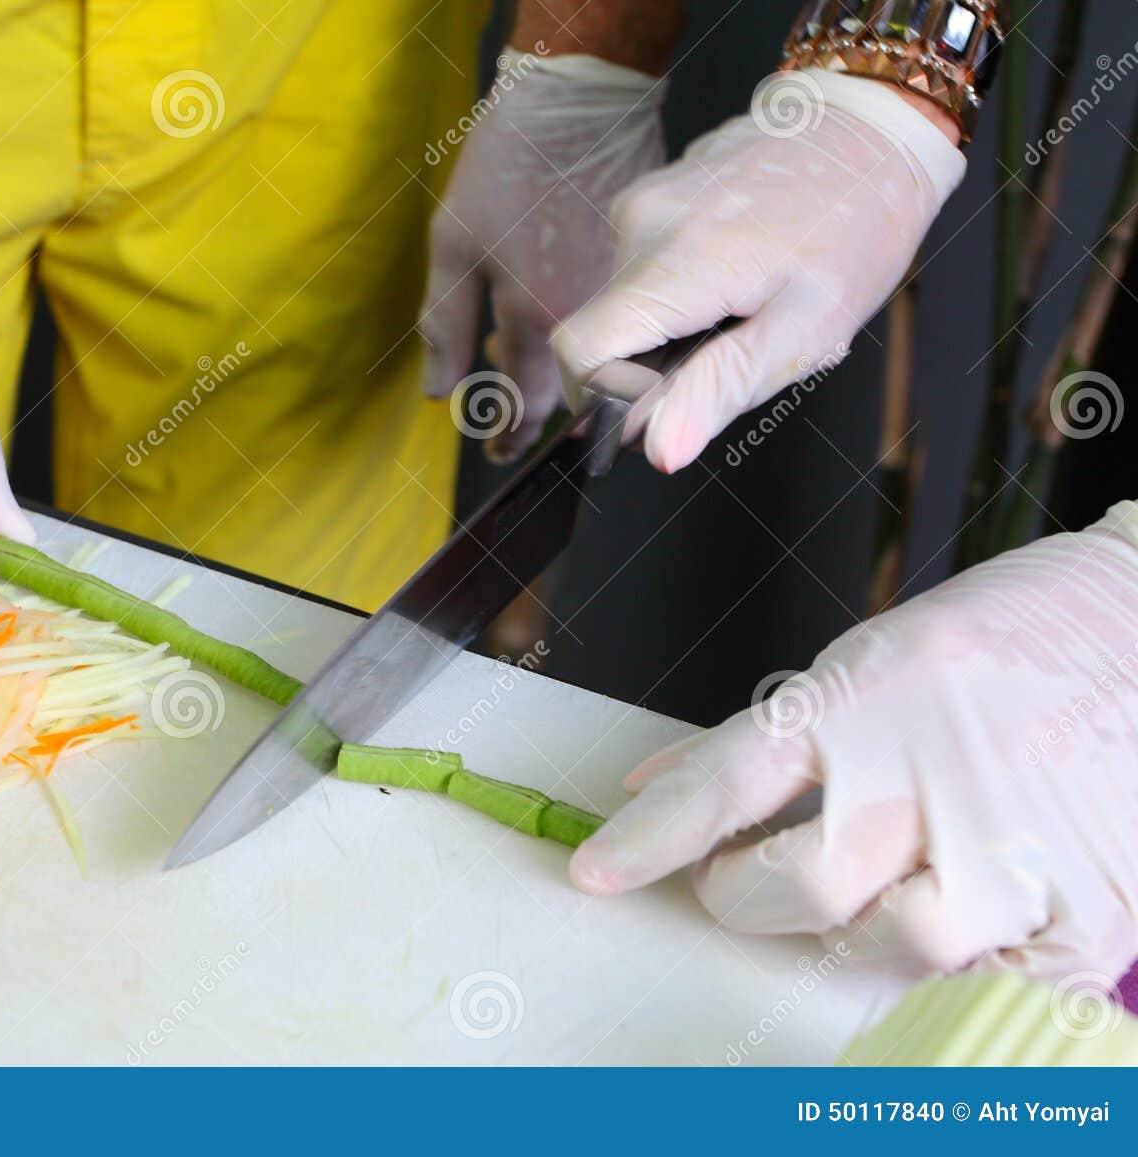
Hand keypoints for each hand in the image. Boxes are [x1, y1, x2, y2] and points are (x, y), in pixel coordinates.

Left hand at [420, 51, 664, 461]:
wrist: (580, 103)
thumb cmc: (508, 164)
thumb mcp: (453, 244)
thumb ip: (444, 327)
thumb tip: (441, 393)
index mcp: (535, 316)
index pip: (524, 408)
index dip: (507, 437)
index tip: (496, 451)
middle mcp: (590, 320)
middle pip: (566, 401)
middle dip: (531, 415)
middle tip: (504, 420)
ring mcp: (626, 300)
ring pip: (598, 371)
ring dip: (561, 383)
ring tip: (526, 368)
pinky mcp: (650, 274)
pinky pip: (627, 334)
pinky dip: (594, 345)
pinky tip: (566, 329)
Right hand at [551, 70, 965, 473]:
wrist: (872, 126)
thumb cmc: (855, 225)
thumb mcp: (809, 329)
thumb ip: (723, 388)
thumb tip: (659, 450)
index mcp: (677, 261)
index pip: (578, 353)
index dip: (611, 394)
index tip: (679, 394)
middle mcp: (641, 223)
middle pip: (601, 332)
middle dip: (651, 363)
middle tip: (733, 345)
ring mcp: (641, 199)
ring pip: (621, 302)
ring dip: (667, 325)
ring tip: (742, 302)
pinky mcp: (650, 191)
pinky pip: (639, 265)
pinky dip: (675, 288)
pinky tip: (735, 269)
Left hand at [572, 502, 1137, 984]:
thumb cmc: (1005, 635)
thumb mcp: (870, 654)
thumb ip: (762, 735)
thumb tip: (651, 786)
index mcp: (871, 693)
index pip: (727, 780)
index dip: (652, 838)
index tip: (596, 873)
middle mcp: (939, 769)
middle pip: (804, 883)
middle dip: (746, 894)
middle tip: (742, 880)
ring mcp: (1022, 840)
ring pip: (899, 938)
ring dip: (856, 928)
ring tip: (865, 888)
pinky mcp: (1094, 898)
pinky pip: (1000, 980)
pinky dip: (962, 969)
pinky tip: (958, 924)